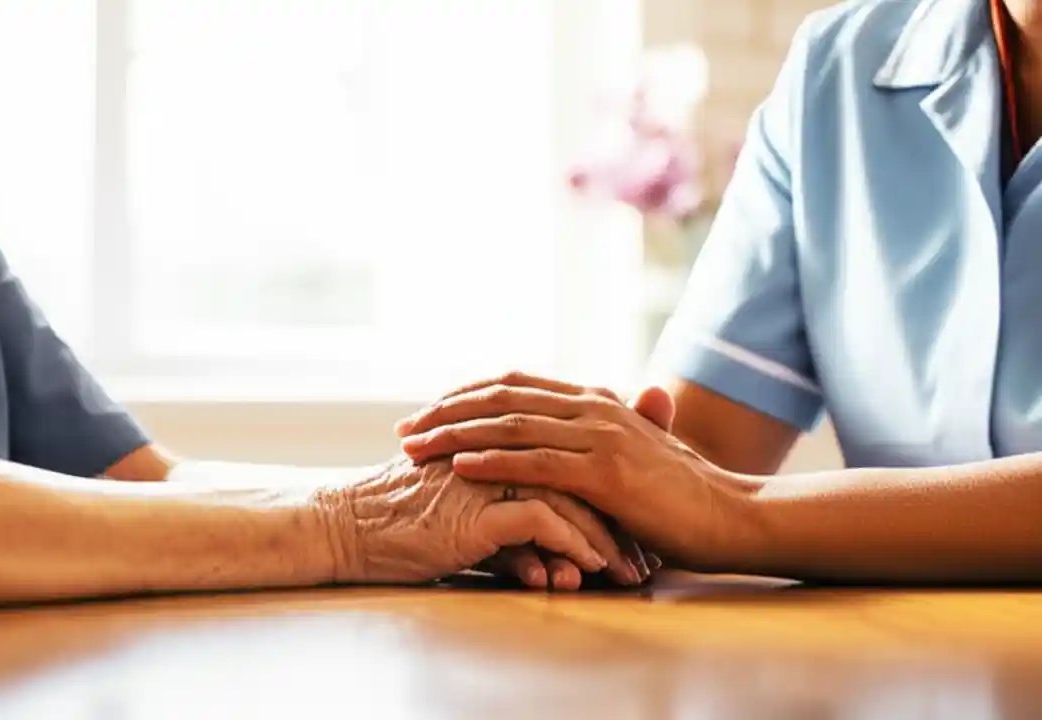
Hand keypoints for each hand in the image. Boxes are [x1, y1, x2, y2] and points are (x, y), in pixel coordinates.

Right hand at [316, 455, 647, 587]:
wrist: (350, 528)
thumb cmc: (405, 524)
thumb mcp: (466, 513)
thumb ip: (510, 520)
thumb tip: (551, 562)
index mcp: (497, 438)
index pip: (568, 455)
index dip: (604, 493)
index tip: (633, 529)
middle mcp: (497, 449)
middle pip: (577, 474)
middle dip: (616, 518)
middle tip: (643, 552)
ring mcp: (487, 475)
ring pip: (567, 497)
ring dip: (601, 537)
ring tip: (626, 569)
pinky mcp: (475, 507)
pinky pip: (539, 520)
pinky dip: (568, 543)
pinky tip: (585, 567)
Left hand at [407, 377, 674, 589]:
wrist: (732, 516)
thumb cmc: (682, 494)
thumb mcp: (636, 452)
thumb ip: (598, 435)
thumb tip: (560, 427)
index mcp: (595, 399)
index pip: (514, 384)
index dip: (465, 395)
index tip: (426, 410)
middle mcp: (593, 408)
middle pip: (501, 399)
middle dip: (445, 412)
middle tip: (405, 430)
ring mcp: (599, 437)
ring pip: (510, 427)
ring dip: (455, 435)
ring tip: (415, 448)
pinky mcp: (605, 473)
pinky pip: (535, 463)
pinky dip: (492, 462)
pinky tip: (458, 468)